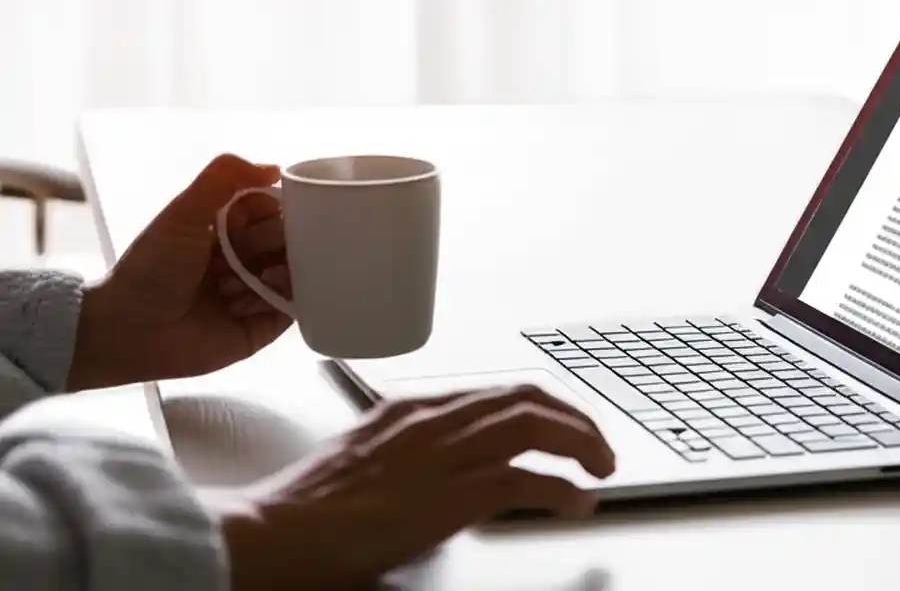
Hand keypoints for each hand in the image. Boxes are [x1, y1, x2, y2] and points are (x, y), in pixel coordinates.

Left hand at [69, 154, 292, 389]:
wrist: (130, 332)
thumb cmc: (151, 269)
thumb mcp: (182, 213)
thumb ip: (224, 179)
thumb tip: (275, 167)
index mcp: (226, 228)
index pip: (273, 207)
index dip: (271, 209)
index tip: (250, 220)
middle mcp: (245, 258)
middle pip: (288, 238)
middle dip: (272, 243)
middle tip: (242, 256)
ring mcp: (256, 293)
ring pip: (296, 272)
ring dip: (272, 275)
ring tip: (238, 287)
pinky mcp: (262, 327)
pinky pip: (294, 310)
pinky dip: (276, 303)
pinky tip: (244, 306)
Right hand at [206, 385, 616, 589]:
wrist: (276, 529)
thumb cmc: (307, 504)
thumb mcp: (365, 457)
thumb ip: (407, 451)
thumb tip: (443, 470)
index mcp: (413, 408)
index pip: (497, 391)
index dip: (543, 406)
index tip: (564, 423)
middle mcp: (433, 419)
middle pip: (526, 398)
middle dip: (573, 417)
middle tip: (597, 445)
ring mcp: (443, 453)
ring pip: (534, 426)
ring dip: (580, 443)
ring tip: (601, 466)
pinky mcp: (449, 494)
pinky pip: (525, 480)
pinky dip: (562, 489)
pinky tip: (577, 501)